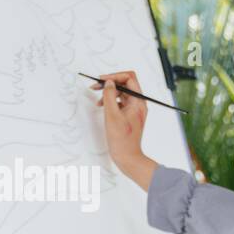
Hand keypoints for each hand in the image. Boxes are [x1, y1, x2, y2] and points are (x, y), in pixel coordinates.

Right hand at [90, 71, 156, 190]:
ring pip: (122, 93)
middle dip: (110, 83)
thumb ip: (109, 96)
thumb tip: (108, 82)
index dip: (114, 76)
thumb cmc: (122, 140)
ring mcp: (134, 109)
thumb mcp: (112, 115)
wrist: (128, 157)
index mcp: (138, 101)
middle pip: (125, 84)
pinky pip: (120, 102)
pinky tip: (101, 106)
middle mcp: (138, 103)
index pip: (129, 78)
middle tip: (95, 86)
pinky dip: (110, 101)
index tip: (101, 80)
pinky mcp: (129, 115)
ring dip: (109, 92)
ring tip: (97, 98)